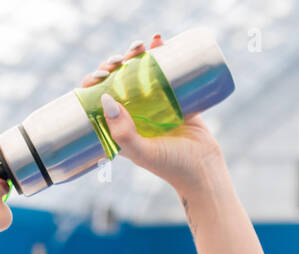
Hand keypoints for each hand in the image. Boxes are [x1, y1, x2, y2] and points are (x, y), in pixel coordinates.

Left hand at [79, 33, 224, 190]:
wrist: (204, 169)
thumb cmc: (171, 166)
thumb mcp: (142, 152)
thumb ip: (123, 133)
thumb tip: (106, 99)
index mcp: (119, 127)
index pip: (98, 99)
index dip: (94, 82)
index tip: (100, 74)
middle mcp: (134, 114)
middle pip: (117, 81)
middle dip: (115, 64)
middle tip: (122, 59)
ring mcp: (154, 104)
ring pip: (138, 72)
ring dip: (135, 55)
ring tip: (140, 46)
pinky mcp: (175, 97)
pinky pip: (164, 71)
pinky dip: (159, 53)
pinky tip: (157, 41)